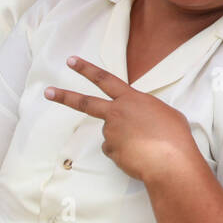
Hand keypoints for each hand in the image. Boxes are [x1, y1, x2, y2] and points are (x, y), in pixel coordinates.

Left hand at [45, 56, 197, 186]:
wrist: (170, 161)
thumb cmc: (174, 135)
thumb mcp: (165, 113)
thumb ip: (147, 111)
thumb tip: (140, 120)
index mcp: (131, 99)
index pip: (105, 79)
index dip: (87, 69)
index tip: (71, 61)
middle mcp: (117, 113)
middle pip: (85, 103)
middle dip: (64, 96)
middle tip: (48, 92)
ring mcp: (112, 133)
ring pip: (112, 134)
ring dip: (125, 139)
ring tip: (146, 145)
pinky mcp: (111, 152)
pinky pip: (115, 151)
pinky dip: (125, 154)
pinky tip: (139, 156)